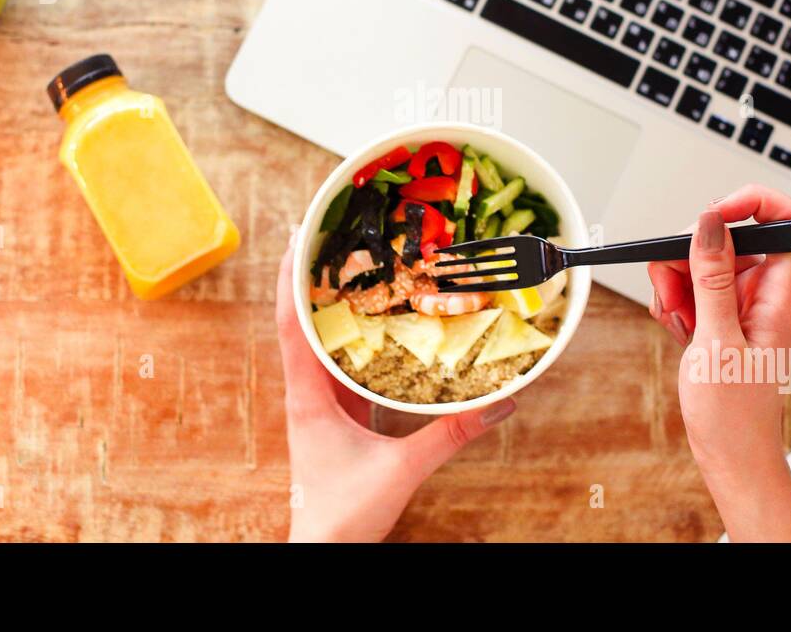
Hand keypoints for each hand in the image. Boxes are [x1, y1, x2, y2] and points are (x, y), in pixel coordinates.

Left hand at [275, 244, 515, 541]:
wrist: (325, 554)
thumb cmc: (343, 516)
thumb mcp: (402, 470)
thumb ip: (450, 435)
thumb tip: (500, 404)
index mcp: (308, 396)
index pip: (290, 323)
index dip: (293, 277)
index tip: (302, 235)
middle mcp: (307, 393)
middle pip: (299, 321)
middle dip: (313, 277)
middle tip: (336, 236)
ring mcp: (318, 404)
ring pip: (317, 341)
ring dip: (330, 304)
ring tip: (356, 266)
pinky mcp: (334, 417)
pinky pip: (337, 364)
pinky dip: (350, 337)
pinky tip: (376, 324)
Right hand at [646, 185, 790, 541]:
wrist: (731, 458)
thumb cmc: (735, 416)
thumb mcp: (717, 342)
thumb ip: (713, 279)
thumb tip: (711, 225)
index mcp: (782, 296)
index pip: (788, 221)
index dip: (754, 203)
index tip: (713, 215)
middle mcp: (767, 294)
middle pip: (731, 239)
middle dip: (692, 254)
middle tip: (674, 285)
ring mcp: (745, 305)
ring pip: (706, 263)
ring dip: (678, 283)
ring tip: (678, 319)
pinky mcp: (724, 317)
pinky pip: (695, 288)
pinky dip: (677, 302)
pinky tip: (679, 330)